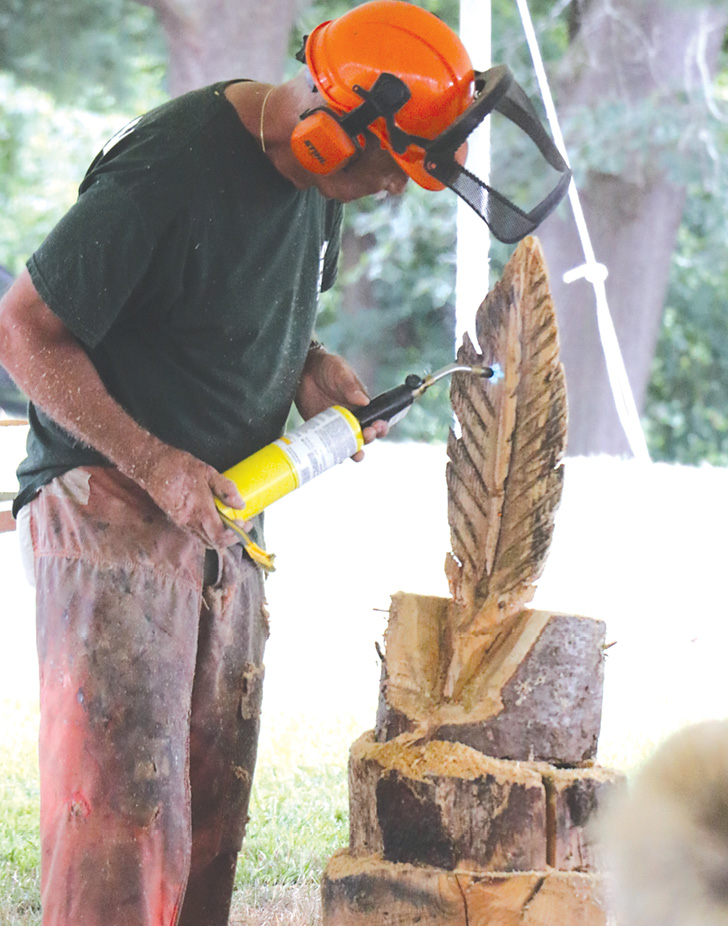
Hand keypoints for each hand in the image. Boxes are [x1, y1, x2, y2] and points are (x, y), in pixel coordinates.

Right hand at [133, 444, 248, 548]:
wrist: (152, 466)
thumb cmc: (179, 466)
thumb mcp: (208, 472)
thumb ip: (225, 488)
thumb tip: (240, 504)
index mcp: (199, 510)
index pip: (220, 535)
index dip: (236, 534)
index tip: (245, 523)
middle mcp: (189, 521)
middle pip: (214, 543)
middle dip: (231, 538)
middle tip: (240, 525)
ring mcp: (181, 523)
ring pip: (205, 540)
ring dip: (220, 536)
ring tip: (230, 522)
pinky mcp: (177, 520)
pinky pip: (196, 533)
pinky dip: (209, 531)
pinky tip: (215, 518)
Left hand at [295, 349, 388, 459]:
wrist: (304, 369)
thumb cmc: (327, 367)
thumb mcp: (340, 371)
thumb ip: (350, 385)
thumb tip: (364, 401)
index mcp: (362, 405)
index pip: (376, 419)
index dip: (381, 426)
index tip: (378, 426)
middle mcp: (352, 417)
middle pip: (364, 435)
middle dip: (369, 438)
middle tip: (367, 435)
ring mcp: (336, 425)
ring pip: (348, 444)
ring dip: (354, 451)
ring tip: (356, 454)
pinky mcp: (321, 428)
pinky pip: (328, 444)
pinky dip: (332, 452)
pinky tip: (335, 456)